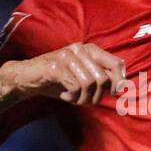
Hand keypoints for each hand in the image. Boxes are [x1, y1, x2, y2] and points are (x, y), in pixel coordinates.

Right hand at [0, 43, 125, 104]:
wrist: (27, 78)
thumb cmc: (57, 79)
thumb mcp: (82, 77)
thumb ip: (100, 77)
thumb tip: (122, 86)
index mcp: (90, 49)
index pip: (117, 63)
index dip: (119, 81)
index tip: (113, 94)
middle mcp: (80, 49)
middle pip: (103, 78)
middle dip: (96, 96)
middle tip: (86, 101)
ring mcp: (67, 56)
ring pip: (89, 84)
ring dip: (83, 98)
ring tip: (74, 99)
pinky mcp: (55, 66)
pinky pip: (74, 87)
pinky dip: (71, 97)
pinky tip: (64, 96)